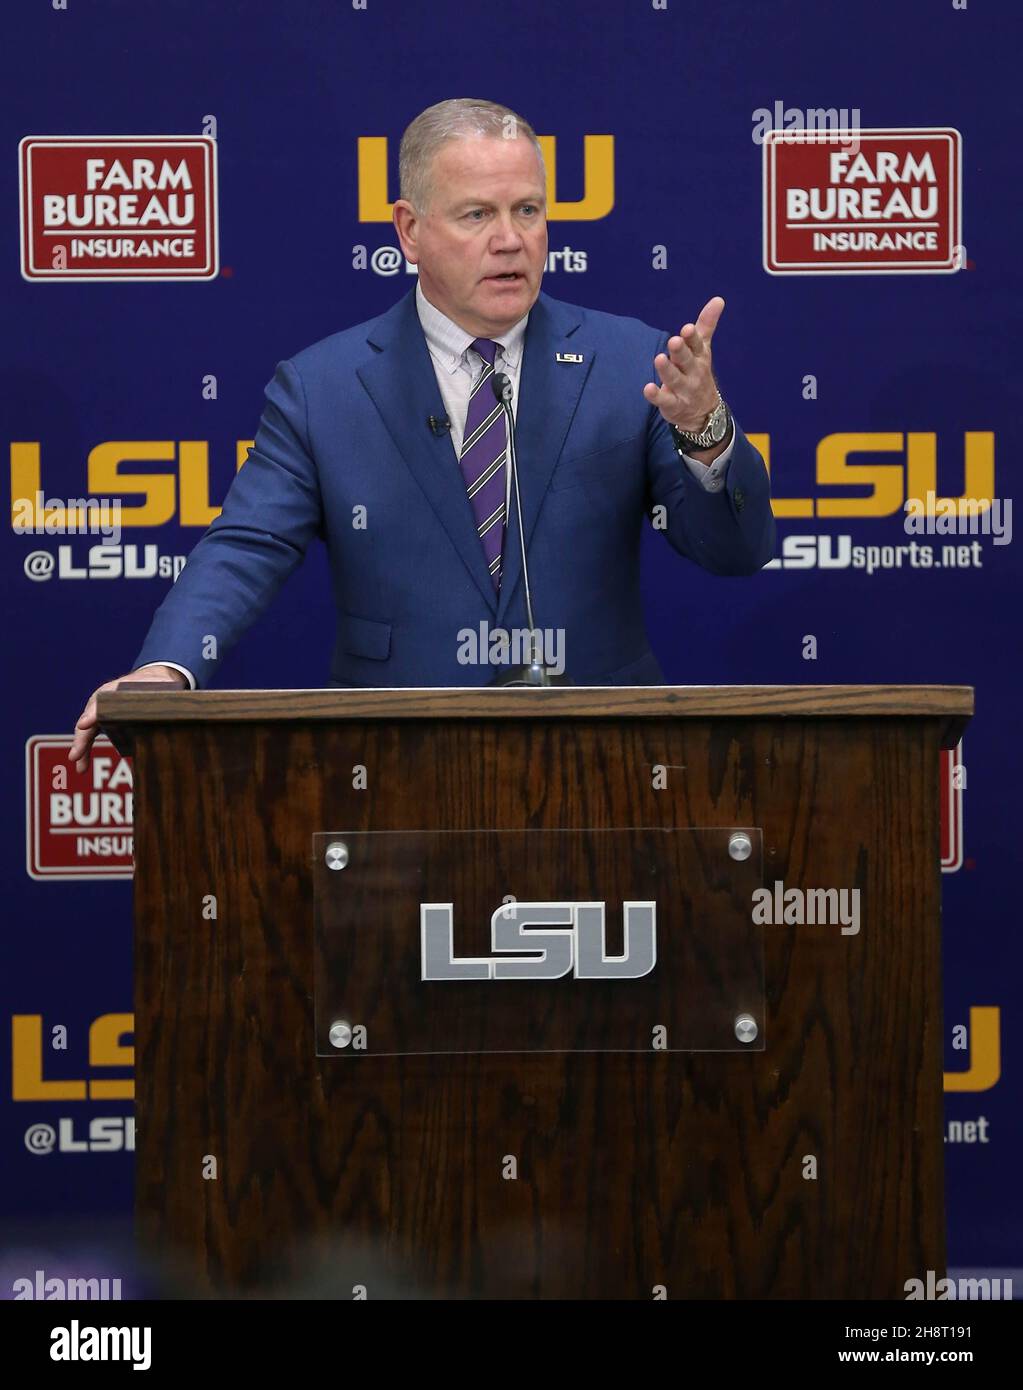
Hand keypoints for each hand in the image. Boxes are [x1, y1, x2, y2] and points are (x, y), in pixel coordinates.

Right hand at [69, 665, 186, 771]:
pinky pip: (92, 736)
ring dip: (81, 749)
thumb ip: (163, 694)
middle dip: (82, 739)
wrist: (152, 681)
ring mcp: (100, 712)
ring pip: (86, 731)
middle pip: (88, 720)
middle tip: (75, 756)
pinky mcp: (104, 722)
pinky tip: (83, 766)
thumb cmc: (153, 684)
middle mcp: (102, 701)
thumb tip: (175, 705)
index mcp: (113, 691)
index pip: (100, 703)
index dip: (93, 715)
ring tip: (81, 768)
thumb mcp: (158, 687)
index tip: (86, 725)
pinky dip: (86, 750)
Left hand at [642, 296, 724, 432]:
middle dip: (681, 351)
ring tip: (659, 358)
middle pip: (687, 361)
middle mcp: (694, 373)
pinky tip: (647, 388)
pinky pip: (664, 400)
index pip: (698, 345)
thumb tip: (718, 299)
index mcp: (700, 357)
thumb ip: (707, 324)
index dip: (692, 337)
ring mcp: (684, 390)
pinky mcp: (673, 405)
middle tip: (674, 341)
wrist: (704, 412)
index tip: (687, 328)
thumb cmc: (698, 372)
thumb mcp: (703, 349)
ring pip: (675, 379)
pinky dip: (656, 395)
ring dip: (667, 370)